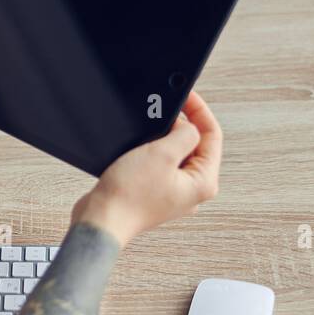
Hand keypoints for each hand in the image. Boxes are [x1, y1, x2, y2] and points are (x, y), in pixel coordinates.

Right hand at [72, 92, 222, 244]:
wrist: (100, 219)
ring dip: (164, 138)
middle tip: (163, 110)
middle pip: (196, 145)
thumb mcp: (162, 154)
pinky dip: (153, 151)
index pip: (212, 136)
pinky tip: (139, 148)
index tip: (186, 95)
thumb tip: (188, 126)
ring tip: (149, 129)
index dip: (200, 111)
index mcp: (203, 183)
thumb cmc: (129, 196)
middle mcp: (191, 190)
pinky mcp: (154, 192)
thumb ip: (184, 134)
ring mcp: (173, 192)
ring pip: (176, 154)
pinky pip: (160, 164)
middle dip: (181, 125)